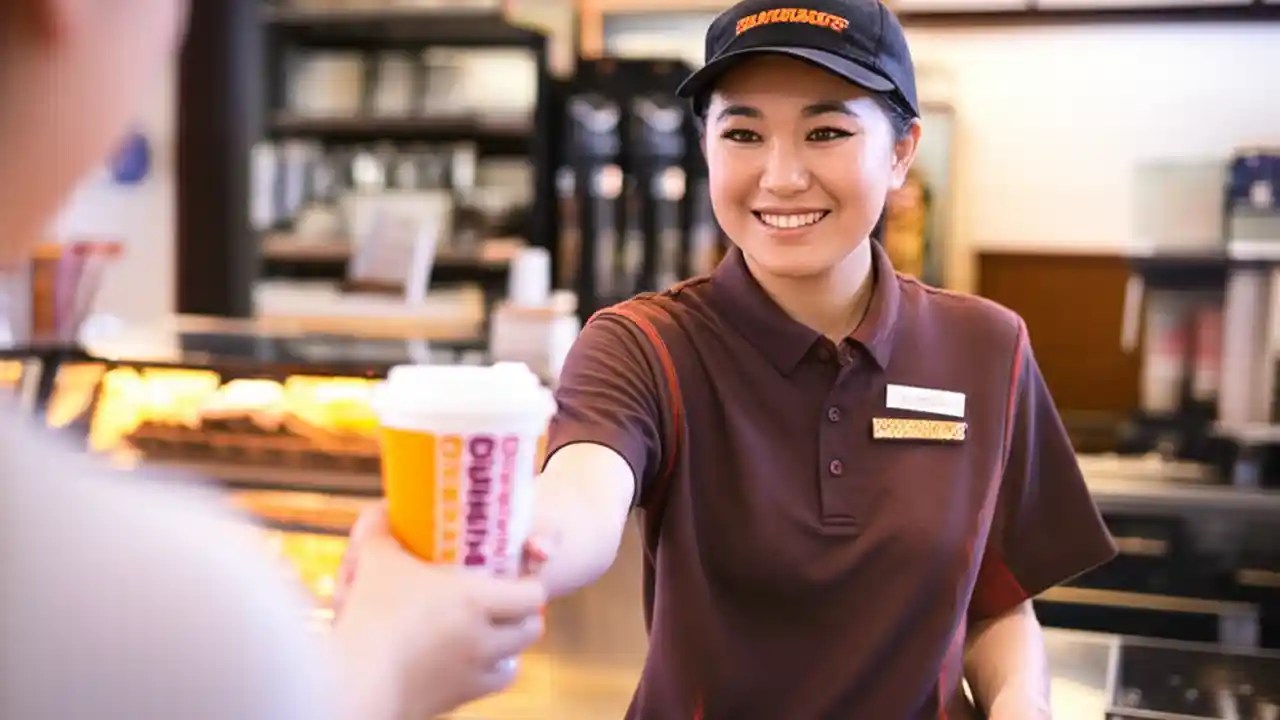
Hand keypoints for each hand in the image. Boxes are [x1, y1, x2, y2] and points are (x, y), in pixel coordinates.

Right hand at [330, 503, 546, 719]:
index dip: (531, 584)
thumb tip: (383, 508)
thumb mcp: (377, 562)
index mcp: (476, 602)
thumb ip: (381, 531)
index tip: (518, 576)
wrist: (356, 685)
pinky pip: (485, 688)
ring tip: (489, 634)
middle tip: (505, 603)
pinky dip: (483, 675)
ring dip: (508, 649)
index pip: (533, 594)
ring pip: (513, 664)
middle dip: (524, 616)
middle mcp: (484, 640)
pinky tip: (465, 663)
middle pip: (531, 630)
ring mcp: (472, 675)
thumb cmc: (371, 617)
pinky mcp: (454, 702)